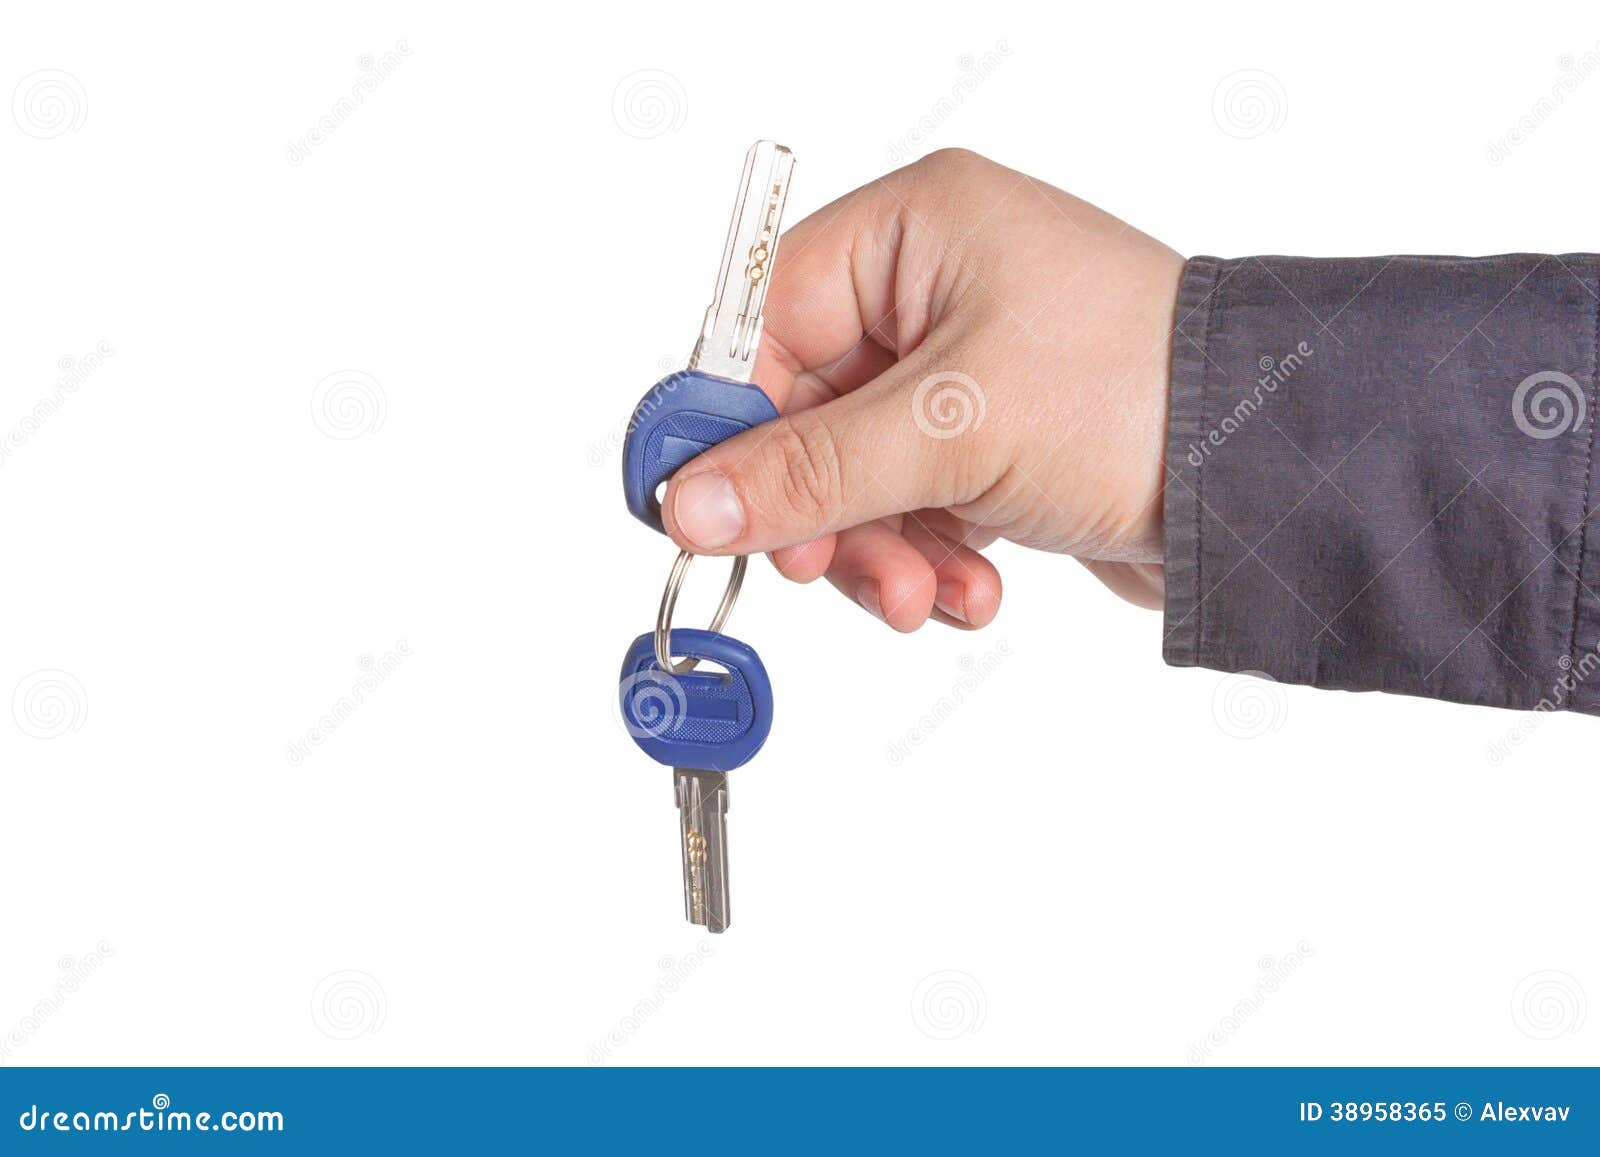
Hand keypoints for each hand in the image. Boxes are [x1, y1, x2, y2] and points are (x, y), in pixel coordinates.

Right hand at [661, 148, 1183, 628]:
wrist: (1277, 474)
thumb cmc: (1141, 395)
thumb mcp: (953, 429)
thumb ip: (809, 469)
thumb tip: (689, 500)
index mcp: (916, 233)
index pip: (766, 321)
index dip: (727, 419)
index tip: (700, 504)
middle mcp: (935, 290)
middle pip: (806, 411)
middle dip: (822, 509)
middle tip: (825, 570)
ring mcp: (965, 371)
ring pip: (857, 473)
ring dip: (877, 550)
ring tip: (923, 595)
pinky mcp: (993, 441)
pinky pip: (913, 505)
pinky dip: (928, 559)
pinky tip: (973, 590)